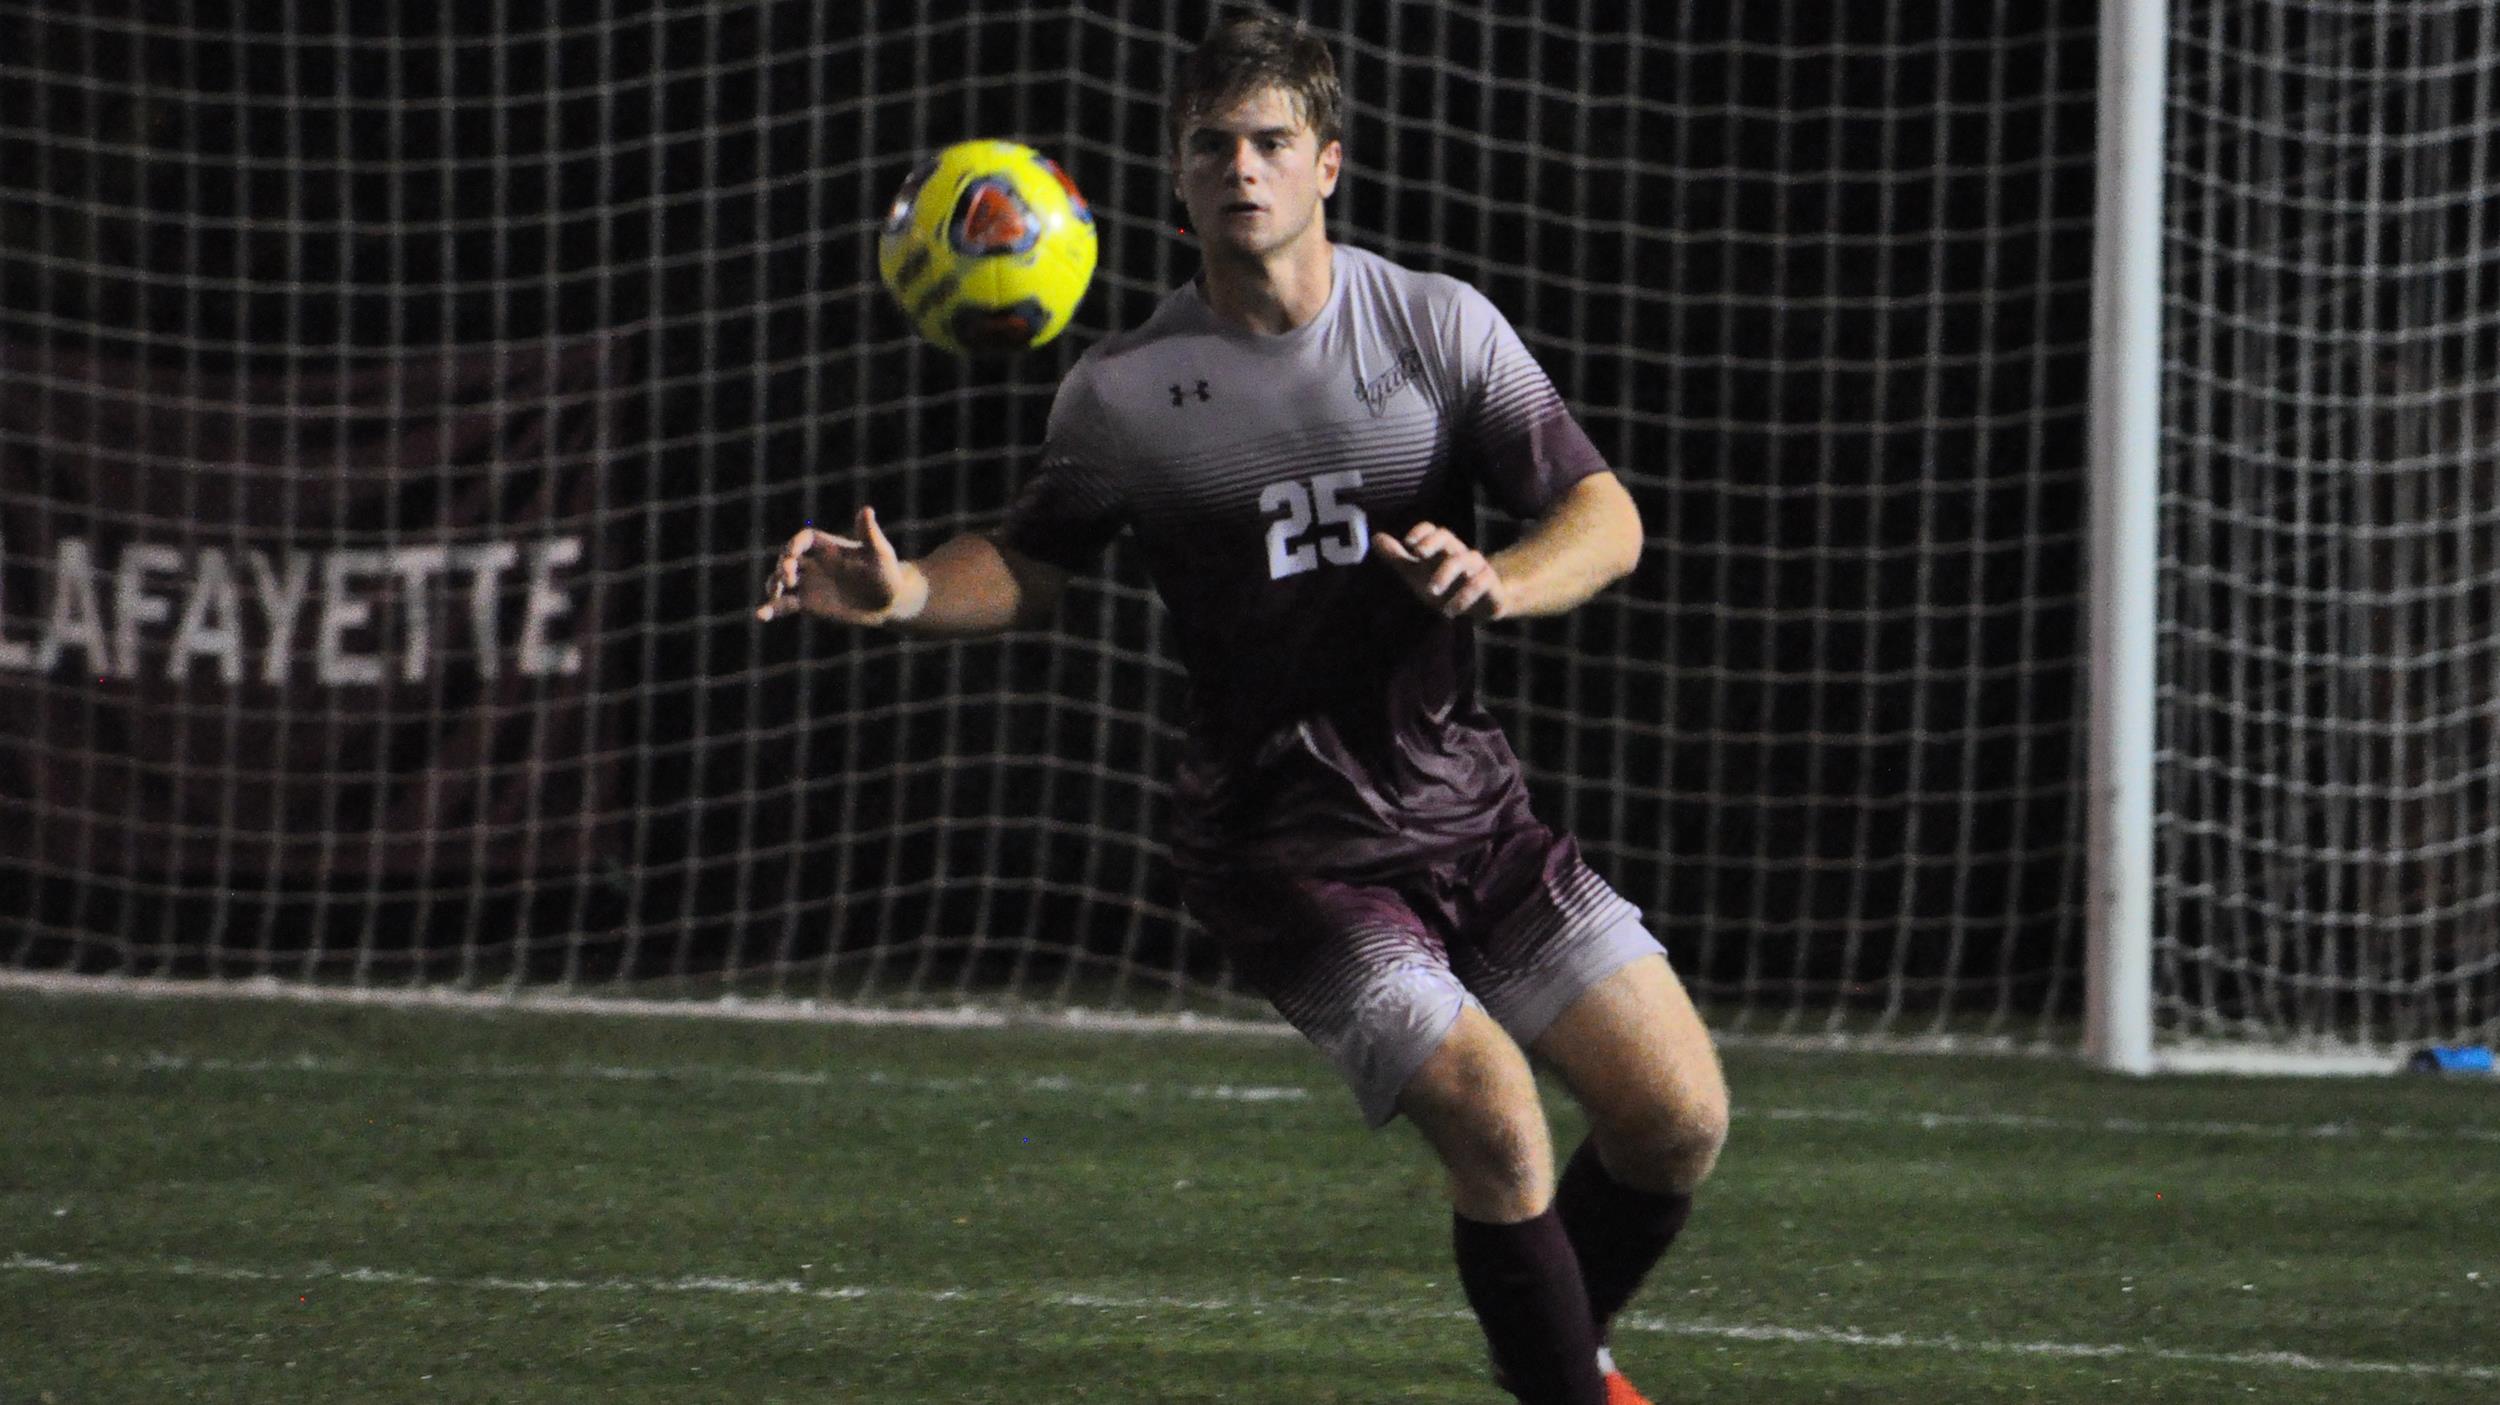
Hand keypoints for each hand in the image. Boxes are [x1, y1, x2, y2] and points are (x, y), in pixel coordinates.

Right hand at [756, 506, 913, 624]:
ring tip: (776, 593)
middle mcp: (815, 562)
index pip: (804, 540)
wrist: (889, 602)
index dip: (795, 544)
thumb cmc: (887, 573)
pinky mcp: (807, 604)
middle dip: (783, 565)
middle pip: (788, 558)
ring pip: (781, 581)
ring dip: (773, 584)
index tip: (793, 554)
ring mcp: (809, 583)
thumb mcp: (880, 553)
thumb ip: (869, 534)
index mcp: (828, 547)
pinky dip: (770, 609)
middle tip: (789, 576)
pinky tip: (760, 615)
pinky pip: (784, 605)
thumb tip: (867, 510)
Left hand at [1371, 521, 1506, 620]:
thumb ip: (1398, 557)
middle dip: (1433, 544)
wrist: (1479, 604)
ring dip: (1447, 573)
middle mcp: (1459, 553)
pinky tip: (1451, 610)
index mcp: (1442, 548)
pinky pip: (1482, 583)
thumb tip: (1376, 538)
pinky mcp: (1489, 584)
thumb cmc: (1444, 583)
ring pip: (1466, 559)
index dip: (1422, 532)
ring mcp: (1477, 567)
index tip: (1409, 542)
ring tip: (1431, 593)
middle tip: (1418, 556)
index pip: (1434, 531)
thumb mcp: (1418, 573)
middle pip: (1448, 538)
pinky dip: (1466, 596)